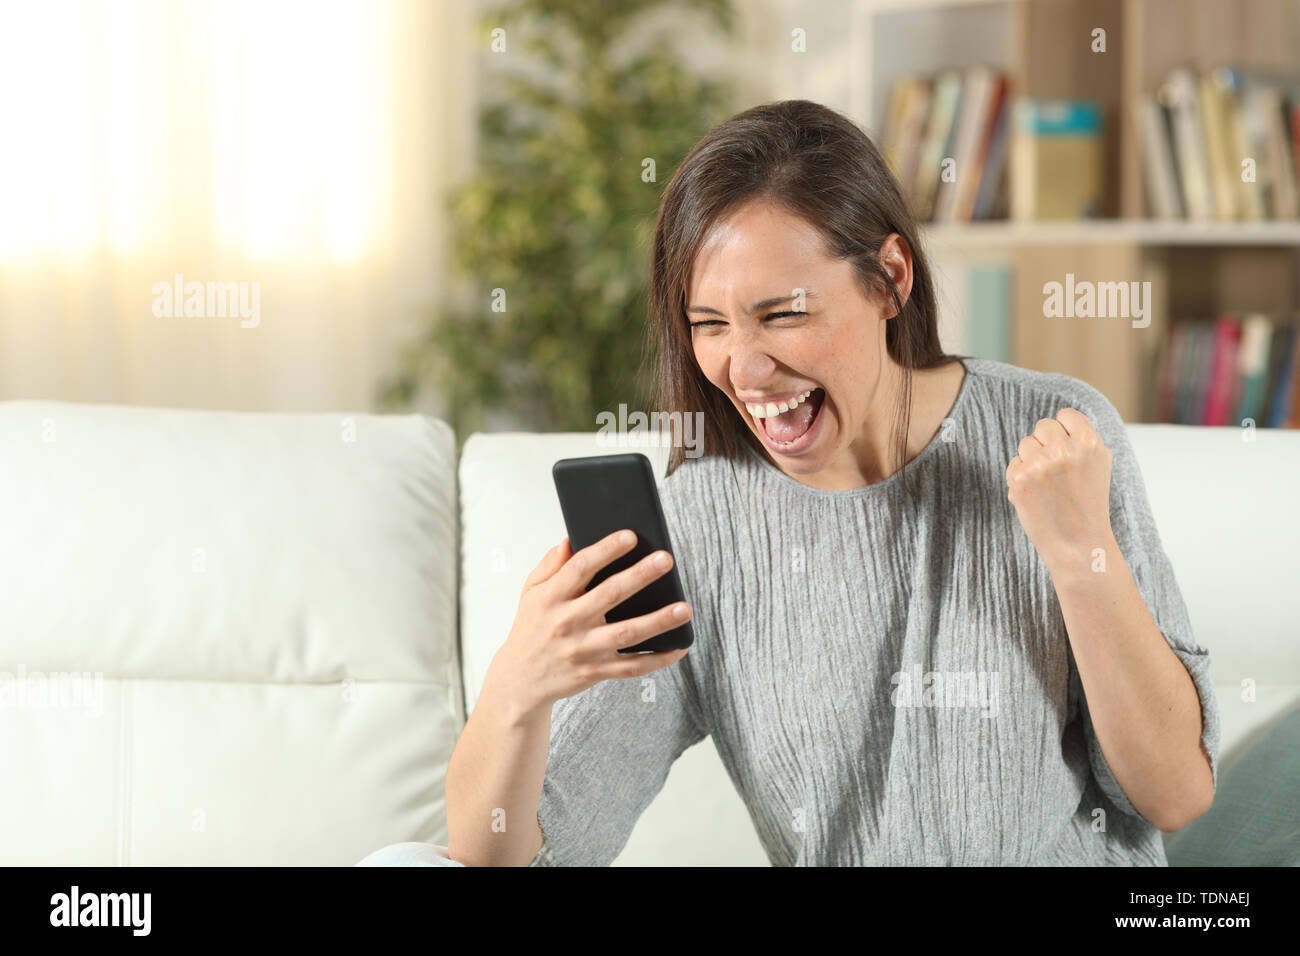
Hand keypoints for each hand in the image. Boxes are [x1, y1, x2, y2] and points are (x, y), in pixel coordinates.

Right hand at [484, 530, 691, 721]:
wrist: (520, 681)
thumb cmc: (530, 628)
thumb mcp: (530, 592)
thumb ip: (550, 565)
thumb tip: (571, 539)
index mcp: (551, 597)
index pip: (580, 567)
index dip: (606, 550)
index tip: (630, 536)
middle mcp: (567, 622)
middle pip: (609, 595)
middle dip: (640, 576)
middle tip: (665, 560)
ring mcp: (583, 650)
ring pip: (627, 633)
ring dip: (659, 621)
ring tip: (684, 608)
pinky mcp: (595, 672)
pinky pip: (632, 667)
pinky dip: (658, 659)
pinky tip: (679, 648)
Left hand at [1005, 408, 1113, 572]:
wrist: (1078, 543)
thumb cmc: (1087, 503)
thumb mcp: (1098, 465)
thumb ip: (1082, 439)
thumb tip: (1059, 419)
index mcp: (1089, 443)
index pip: (1065, 415)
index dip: (1064, 430)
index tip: (1066, 448)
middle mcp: (1064, 450)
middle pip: (1043, 426)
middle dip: (1046, 443)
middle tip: (1056, 471)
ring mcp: (1040, 464)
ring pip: (1025, 444)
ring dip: (1032, 460)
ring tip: (1048, 485)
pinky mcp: (1019, 479)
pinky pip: (1014, 463)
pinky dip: (1020, 477)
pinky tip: (1036, 494)